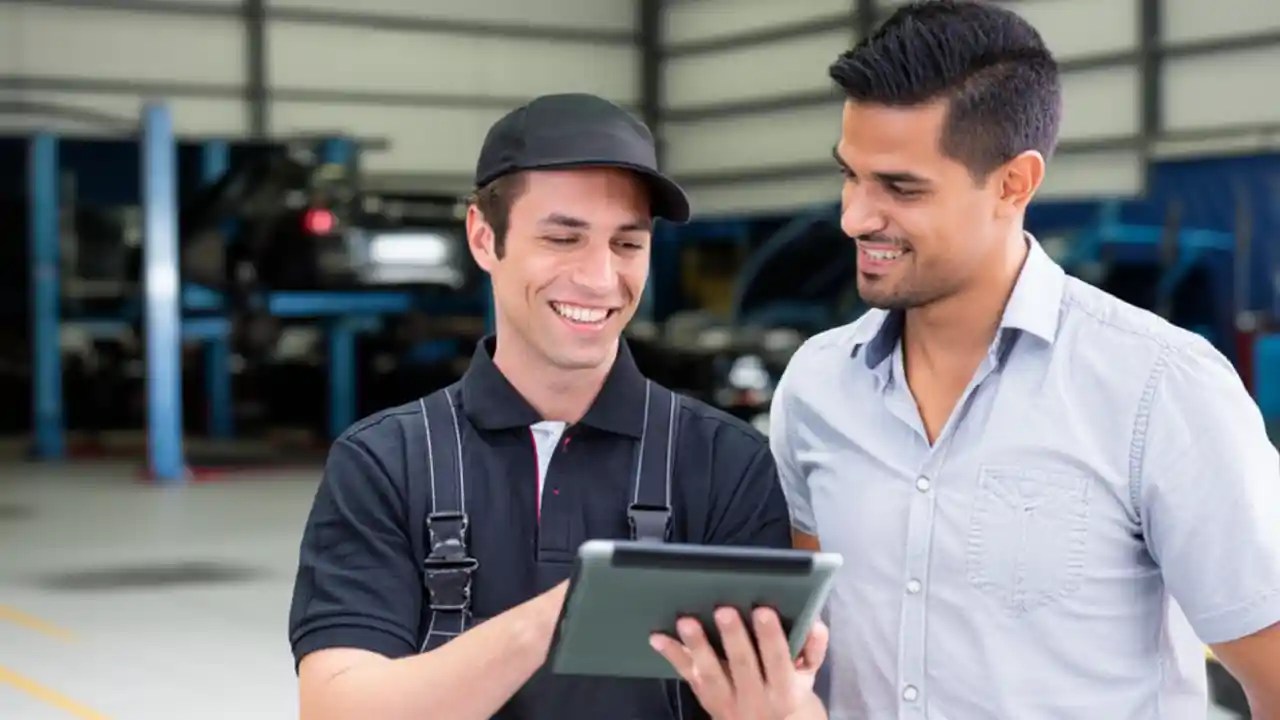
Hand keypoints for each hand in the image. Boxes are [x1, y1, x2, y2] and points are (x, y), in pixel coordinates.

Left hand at [649, 606, 828, 719]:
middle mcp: (754, 699)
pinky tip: (656, 637)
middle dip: (733, 638)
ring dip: (698, 646)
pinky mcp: (706, 701)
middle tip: (724, 610)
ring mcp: (727, 703)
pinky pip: (688, 678)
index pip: (778, 661)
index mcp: (784, 690)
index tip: (763, 610)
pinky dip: (672, 656)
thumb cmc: (790, 695)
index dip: (770, 637)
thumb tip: (815, 622)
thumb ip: (813, 649)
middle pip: (743, 666)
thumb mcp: (809, 678)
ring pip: (711, 674)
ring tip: (686, 620)